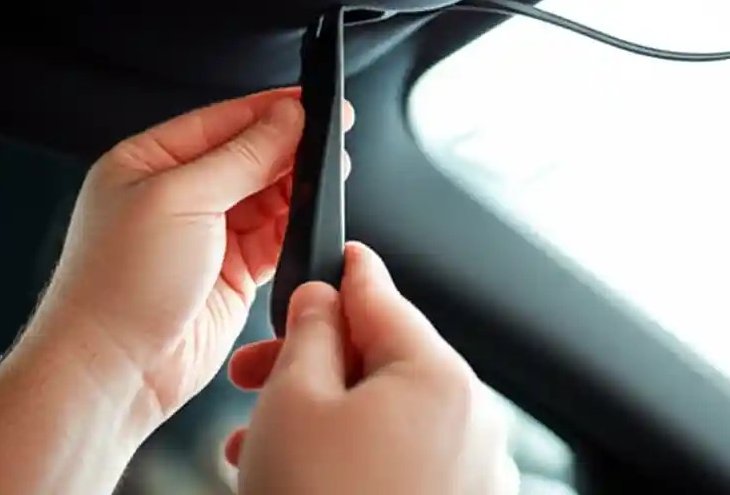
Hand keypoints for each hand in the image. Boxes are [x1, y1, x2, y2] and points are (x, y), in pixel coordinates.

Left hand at [28, 88, 352, 433]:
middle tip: (333, 141)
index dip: (271, 111)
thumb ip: (240, 157)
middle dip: (290, 149)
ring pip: (266, 198)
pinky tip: (313, 220)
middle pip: (248, 157)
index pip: (221, 120)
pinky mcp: (228, 276)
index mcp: (146, 162)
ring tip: (330, 179)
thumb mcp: (180, 199)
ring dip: (297, 189)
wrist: (112, 372)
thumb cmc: (118, 285)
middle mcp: (174, 196)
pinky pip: (273, 240)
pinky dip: (295, 230)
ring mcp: (202, 237)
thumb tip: (284, 119)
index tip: (314, 103)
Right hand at [225, 243, 517, 494]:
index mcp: (440, 377)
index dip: (342, 273)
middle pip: (385, 359)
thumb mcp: (293, 401)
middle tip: (255, 375)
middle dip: (315, 363)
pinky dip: (357, 455)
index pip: (382, 295)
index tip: (332, 257)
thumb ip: (309, 333)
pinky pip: (405, 460)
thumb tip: (322, 301)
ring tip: (264, 442)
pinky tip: (305, 474)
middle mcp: (474, 422)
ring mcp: (474, 475)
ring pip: (389, 415)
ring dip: (326, 415)